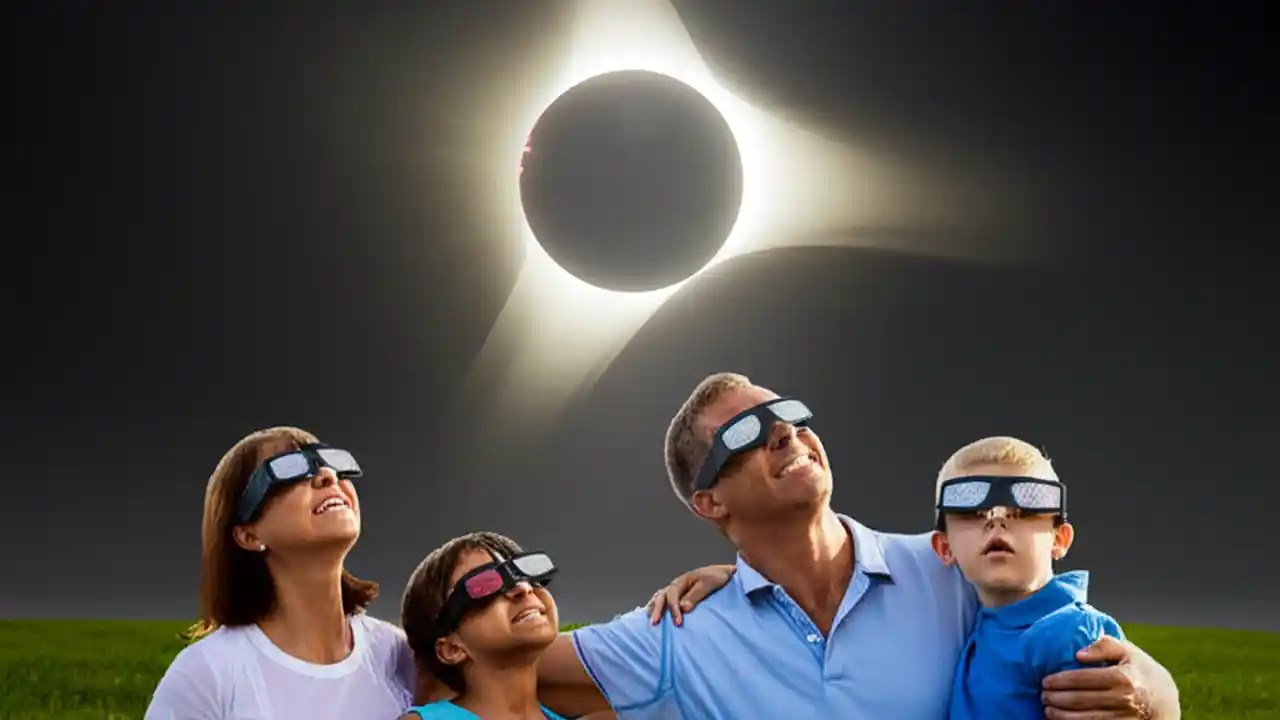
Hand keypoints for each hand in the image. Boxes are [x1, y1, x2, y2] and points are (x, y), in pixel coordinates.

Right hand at [644, 564, 735, 625]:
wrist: (725, 573)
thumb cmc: (718, 577)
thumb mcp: (709, 583)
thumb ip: (696, 594)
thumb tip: (684, 608)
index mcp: (683, 580)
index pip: (673, 596)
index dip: (673, 610)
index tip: (678, 623)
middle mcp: (677, 585)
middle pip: (661, 596)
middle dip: (657, 610)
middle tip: (655, 623)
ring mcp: (677, 590)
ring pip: (660, 597)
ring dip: (654, 608)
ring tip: (651, 620)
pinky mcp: (680, 596)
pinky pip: (664, 600)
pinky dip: (657, 606)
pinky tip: (654, 614)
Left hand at [1041, 635, 1177, 718]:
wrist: (1165, 702)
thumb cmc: (1142, 672)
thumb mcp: (1129, 652)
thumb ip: (1105, 645)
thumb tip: (1078, 654)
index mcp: (1121, 677)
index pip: (1081, 679)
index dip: (1059, 681)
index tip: (1045, 681)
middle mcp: (1122, 699)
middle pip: (1079, 700)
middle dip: (1055, 698)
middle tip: (1043, 695)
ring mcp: (1122, 717)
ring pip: (1083, 719)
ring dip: (1060, 716)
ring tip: (1048, 709)